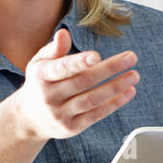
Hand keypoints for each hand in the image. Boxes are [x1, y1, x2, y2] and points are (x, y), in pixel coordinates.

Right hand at [14, 27, 138, 141]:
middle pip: (82, 82)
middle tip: (131, 57)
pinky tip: (128, 92)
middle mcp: (49, 97)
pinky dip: (114, 103)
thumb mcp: (39, 63)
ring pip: (92, 100)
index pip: (61, 68)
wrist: (28, 119)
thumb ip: (54, 49)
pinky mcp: (71, 128)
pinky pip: (96, 115)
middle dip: (109, 69)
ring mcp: (60, 114)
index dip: (79, 62)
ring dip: (116, 87)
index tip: (97, 55)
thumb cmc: (39, 84)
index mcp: (41, 76)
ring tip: (134, 75)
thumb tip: (64, 33)